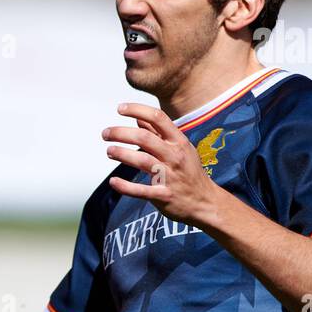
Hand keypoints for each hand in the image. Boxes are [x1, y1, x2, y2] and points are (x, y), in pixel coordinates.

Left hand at [103, 102, 223, 229]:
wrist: (205, 202)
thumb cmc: (189, 172)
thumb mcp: (180, 148)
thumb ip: (158, 133)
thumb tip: (139, 118)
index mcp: (178, 141)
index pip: (158, 118)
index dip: (137, 109)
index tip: (119, 108)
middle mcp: (174, 156)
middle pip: (144, 138)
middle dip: (121, 133)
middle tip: (105, 133)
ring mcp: (170, 176)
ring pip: (142, 161)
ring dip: (122, 154)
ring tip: (109, 151)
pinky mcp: (164, 195)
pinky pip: (142, 190)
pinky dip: (125, 186)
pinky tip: (113, 181)